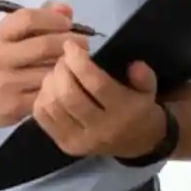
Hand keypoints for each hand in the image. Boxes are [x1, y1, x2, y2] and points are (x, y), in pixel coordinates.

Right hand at [0, 2, 87, 126]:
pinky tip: (67, 84)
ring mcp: (8, 83)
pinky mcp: (16, 106)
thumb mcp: (8, 35)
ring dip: (70, 66)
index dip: (53, 18)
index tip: (67, 23)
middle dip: (70, 42)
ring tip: (78, 63)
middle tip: (83, 44)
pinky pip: (48, 95)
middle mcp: (0, 58)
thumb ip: (38, 19)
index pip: (27, 19)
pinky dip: (62, 87)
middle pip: (43, 46)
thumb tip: (66, 9)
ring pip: (50, 72)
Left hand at [33, 42, 166, 158]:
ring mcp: (80, 141)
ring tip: (58, 72)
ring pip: (52, 104)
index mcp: (124, 113)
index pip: (96, 84)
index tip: (70, 45)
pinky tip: (52, 88)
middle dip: (61, 69)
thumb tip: (134, 65)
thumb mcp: (148, 90)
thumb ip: (143, 77)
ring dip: (50, 81)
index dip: (78, 61)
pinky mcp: (64, 145)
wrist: (136, 145)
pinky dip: (42, 96)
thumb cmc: (138, 109)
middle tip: (64, 58)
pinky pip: (42, 115)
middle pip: (68, 94)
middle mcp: (101, 130)